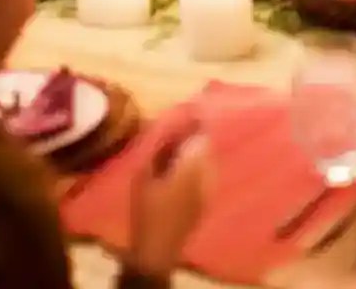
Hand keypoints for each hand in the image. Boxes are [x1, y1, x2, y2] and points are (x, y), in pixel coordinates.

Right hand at [127, 115, 211, 277]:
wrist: (158, 247)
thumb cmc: (146, 209)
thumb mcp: (145, 174)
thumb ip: (160, 149)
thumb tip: (169, 130)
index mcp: (192, 163)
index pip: (201, 133)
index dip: (198, 119)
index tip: (193, 108)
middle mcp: (208, 172)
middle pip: (207, 145)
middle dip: (197, 135)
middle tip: (183, 128)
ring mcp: (210, 187)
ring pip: (208, 159)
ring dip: (197, 150)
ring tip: (179, 148)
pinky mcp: (208, 198)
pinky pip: (207, 173)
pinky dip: (198, 165)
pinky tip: (183, 170)